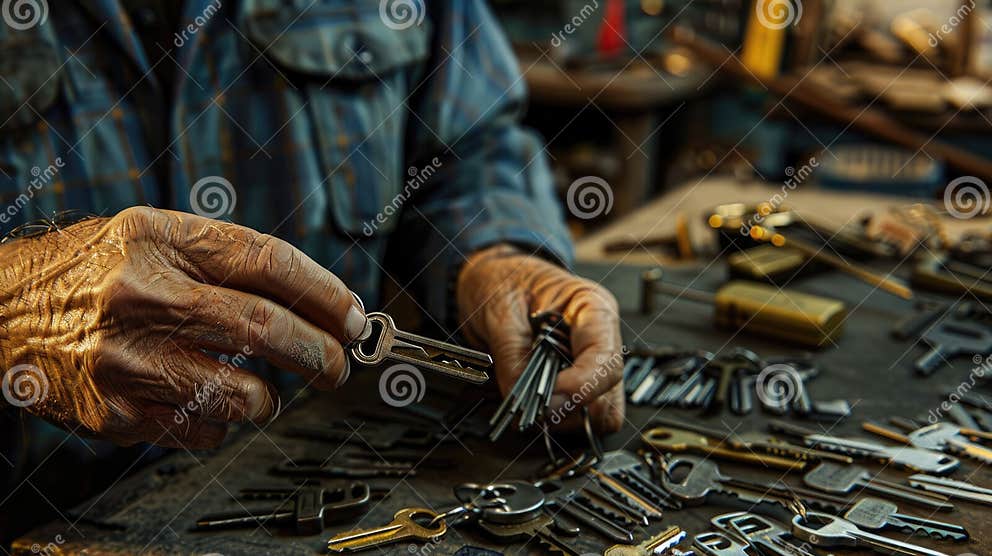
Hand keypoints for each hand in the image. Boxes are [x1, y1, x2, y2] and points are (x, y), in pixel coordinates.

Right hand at [0, 207, 365, 447]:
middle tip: (338, 366)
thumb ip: (226, 259)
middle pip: (267, 328)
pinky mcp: (109, 410)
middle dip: (321, 353)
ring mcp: (124, 356)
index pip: (269, 262)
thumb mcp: (151, 236)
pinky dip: (221, 425)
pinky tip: (206, 405)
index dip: (326, 293)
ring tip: (264, 391)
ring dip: (269, 398)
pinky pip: (199, 431)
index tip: (353, 317)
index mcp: (160, 238)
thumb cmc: (92, 271)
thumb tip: (318, 302)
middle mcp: (142, 293)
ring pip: (239, 393)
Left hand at [456, 244, 624, 431]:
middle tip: (532, 408)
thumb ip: (512, 357)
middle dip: (571, 410)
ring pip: (598, 415)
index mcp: (593, 309)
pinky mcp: (577, 382)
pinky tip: (532, 403)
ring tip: (528, 404)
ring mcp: (592, 364)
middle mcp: (602, 339)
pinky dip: (555, 419)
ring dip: (562, 419)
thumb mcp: (501, 311)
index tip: (547, 398)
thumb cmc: (503, 280)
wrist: (494, 277)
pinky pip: (578, 415)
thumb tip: (520, 400)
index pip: (605, 361)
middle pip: (609, 397)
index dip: (579, 388)